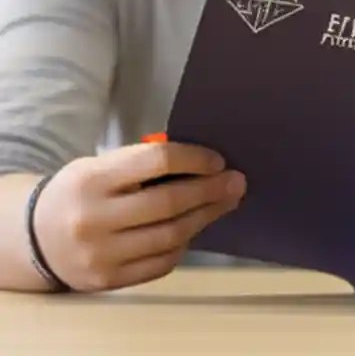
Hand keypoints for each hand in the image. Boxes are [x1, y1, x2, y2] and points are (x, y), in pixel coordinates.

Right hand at [31, 143, 244, 291]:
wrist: (34, 239)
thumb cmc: (81, 194)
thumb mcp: (99, 168)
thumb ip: (142, 165)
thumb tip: (205, 165)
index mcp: (91, 180)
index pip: (155, 162)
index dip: (194, 159)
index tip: (217, 160)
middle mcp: (93, 218)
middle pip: (169, 202)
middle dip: (210, 191)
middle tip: (237, 182)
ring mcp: (100, 254)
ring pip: (171, 235)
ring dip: (206, 217)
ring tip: (226, 203)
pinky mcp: (108, 279)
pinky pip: (162, 262)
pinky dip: (184, 243)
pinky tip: (194, 229)